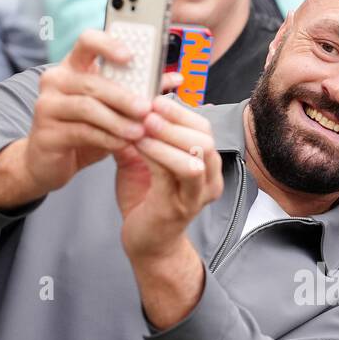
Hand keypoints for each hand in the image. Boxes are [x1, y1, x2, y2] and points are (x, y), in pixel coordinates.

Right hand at [19, 30, 180, 197]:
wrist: (48, 162)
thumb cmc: (84, 130)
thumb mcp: (113, 109)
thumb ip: (140, 91)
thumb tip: (176, 78)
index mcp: (73, 66)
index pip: (87, 41)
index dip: (108, 44)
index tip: (131, 55)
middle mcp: (56, 79)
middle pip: (92, 81)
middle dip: (123, 96)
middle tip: (146, 108)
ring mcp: (47, 104)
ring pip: (87, 107)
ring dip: (117, 120)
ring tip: (139, 132)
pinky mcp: (46, 131)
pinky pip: (82, 131)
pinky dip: (106, 138)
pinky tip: (123, 143)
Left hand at [115, 95, 223, 264]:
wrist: (146, 244)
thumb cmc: (147, 200)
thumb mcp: (145, 161)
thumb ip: (142, 134)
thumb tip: (129, 101)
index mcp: (207, 165)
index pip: (203, 127)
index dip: (180, 109)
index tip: (154, 95)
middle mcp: (210, 180)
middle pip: (204, 137)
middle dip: (176, 119)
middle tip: (148, 106)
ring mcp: (197, 195)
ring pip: (195, 154)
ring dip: (168, 135)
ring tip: (143, 123)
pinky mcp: (179, 207)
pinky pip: (172, 173)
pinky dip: (155, 154)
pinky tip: (136, 144)